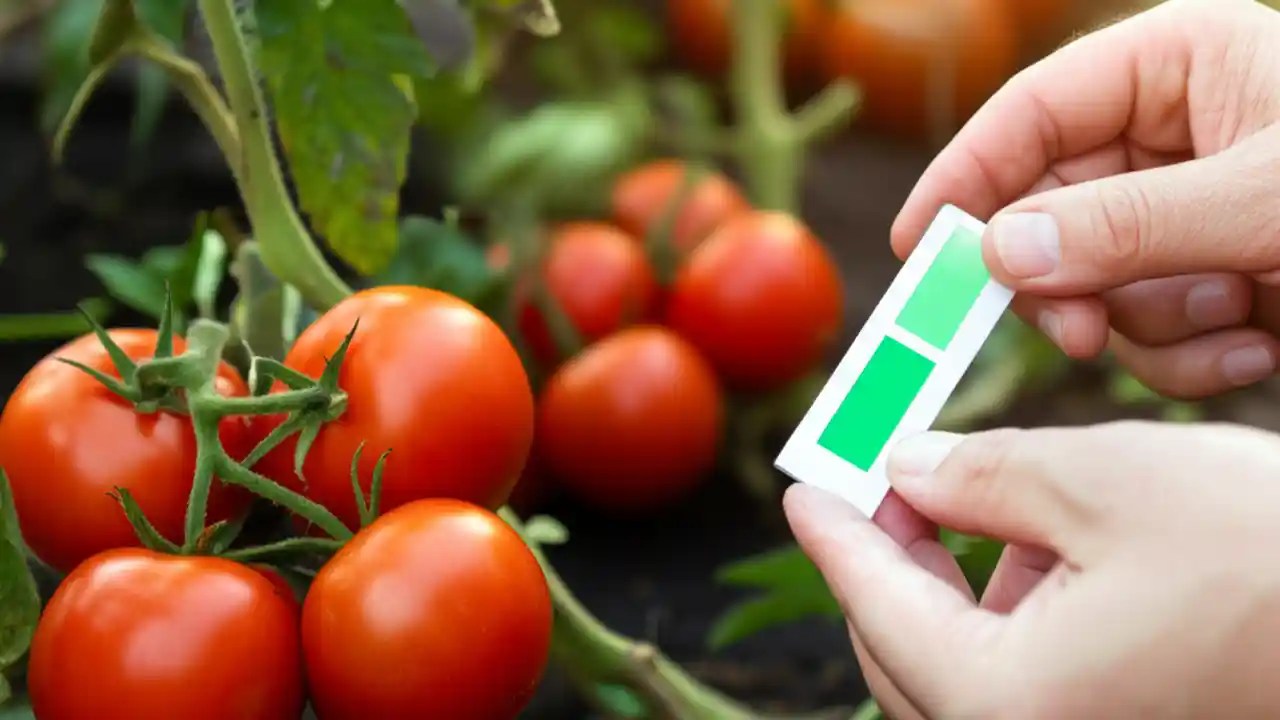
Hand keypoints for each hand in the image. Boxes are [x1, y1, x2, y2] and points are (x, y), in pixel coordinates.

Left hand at [785, 421, 1279, 718]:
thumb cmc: (1264, 556)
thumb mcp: (1102, 484)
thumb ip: (976, 477)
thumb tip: (906, 469)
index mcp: (1005, 700)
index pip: (874, 603)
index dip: (834, 531)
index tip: (806, 483)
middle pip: (903, 647)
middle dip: (887, 556)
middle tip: (887, 475)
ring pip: (959, 667)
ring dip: (951, 584)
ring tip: (981, 504)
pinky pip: (1022, 683)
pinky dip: (1009, 616)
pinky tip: (1046, 556)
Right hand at [892, 0, 1279, 398]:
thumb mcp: (1269, 196)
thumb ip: (1128, 221)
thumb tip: (1001, 251)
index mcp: (1181, 65)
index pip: (1032, 113)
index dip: (967, 177)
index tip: (921, 248)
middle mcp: (1175, 136)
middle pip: (1051, 209)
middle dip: (1067, 278)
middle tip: (1067, 330)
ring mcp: (1193, 214)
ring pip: (1096, 283)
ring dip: (1150, 324)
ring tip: (1238, 321)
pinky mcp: (1219, 280)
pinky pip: (1152, 328)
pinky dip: (1195, 354)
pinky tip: (1265, 341)